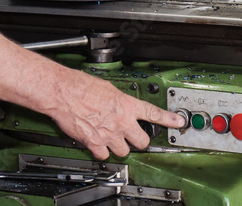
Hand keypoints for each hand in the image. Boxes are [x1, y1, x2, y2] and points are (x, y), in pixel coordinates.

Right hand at [46, 70, 185, 159]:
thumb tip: (119, 103)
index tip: (178, 122)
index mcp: (126, 104)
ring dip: (119, 146)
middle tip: (133, 136)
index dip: (169, 119)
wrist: (63, 92)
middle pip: (142, 141)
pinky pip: (104, 155)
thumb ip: (118, 99)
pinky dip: (101, 152)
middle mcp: (121, 121)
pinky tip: (98, 144)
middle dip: (139, 139)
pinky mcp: (95, 143)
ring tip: (112, 138)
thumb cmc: (80, 85)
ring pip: (124, 151)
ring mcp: (109, 134)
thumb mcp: (107, 87)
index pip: (154, 113)